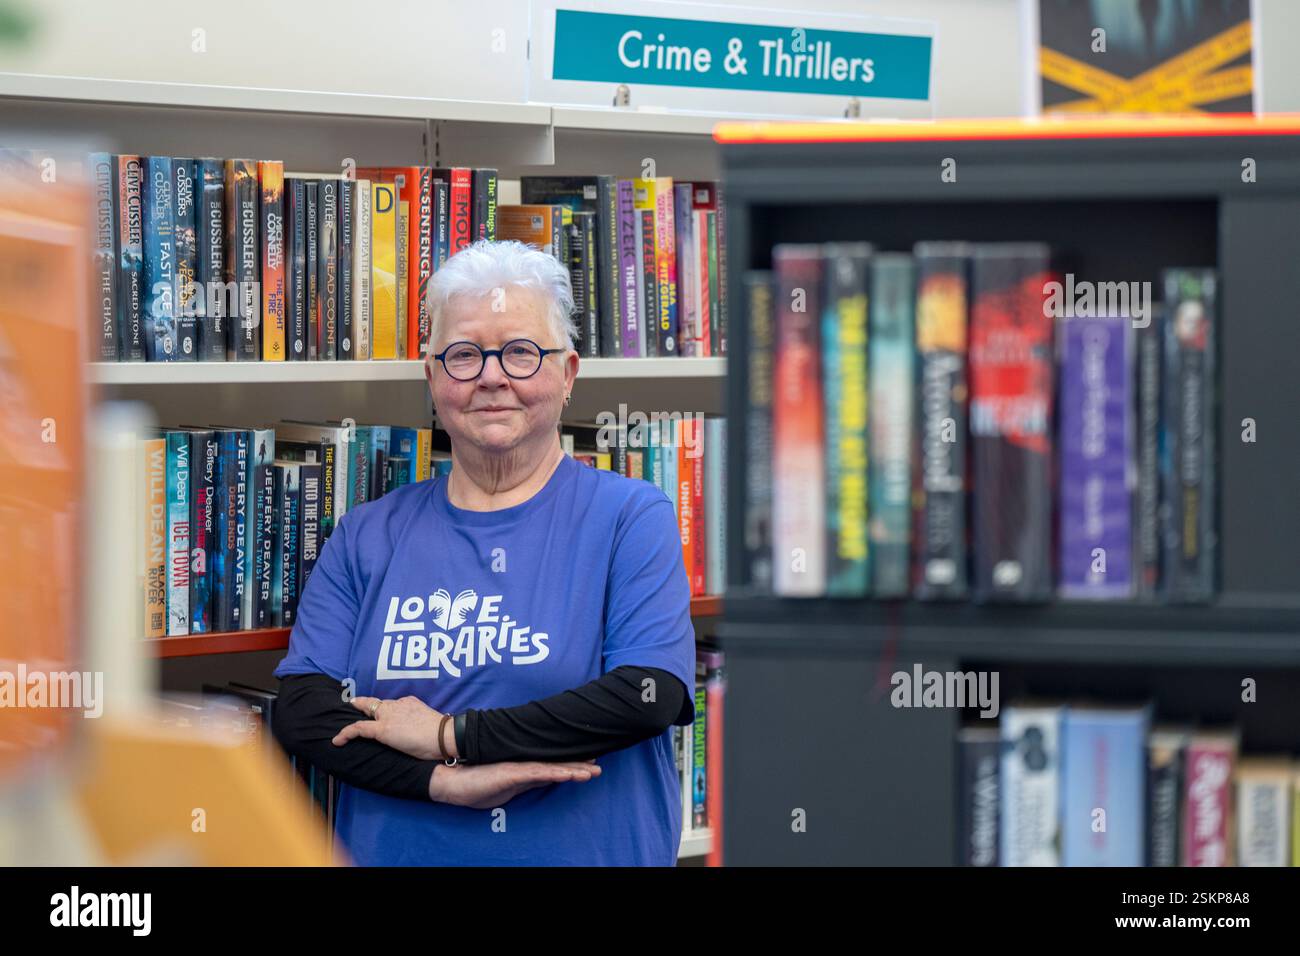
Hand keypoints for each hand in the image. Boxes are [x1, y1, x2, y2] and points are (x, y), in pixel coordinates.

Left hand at [332, 696, 454, 759]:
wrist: (445, 736)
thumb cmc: (443, 735)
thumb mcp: (428, 723)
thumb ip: (418, 723)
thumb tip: (416, 734)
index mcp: (409, 703)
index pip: (391, 704)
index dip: (381, 707)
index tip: (376, 710)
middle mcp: (397, 705)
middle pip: (376, 704)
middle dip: (363, 705)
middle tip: (353, 704)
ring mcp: (389, 716)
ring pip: (366, 713)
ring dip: (355, 720)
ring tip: (343, 729)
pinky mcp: (383, 729)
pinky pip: (359, 729)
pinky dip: (346, 733)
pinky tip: (337, 740)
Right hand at [428, 759, 601, 808]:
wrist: (452, 782)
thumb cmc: (476, 785)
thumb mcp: (506, 787)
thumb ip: (523, 783)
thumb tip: (541, 780)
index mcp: (523, 772)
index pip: (553, 769)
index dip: (571, 767)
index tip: (590, 765)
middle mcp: (524, 767)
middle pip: (556, 766)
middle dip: (578, 766)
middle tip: (598, 765)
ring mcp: (518, 768)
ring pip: (551, 768)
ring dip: (573, 770)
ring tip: (592, 770)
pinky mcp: (510, 773)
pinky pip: (536, 773)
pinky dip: (554, 773)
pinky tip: (568, 774)